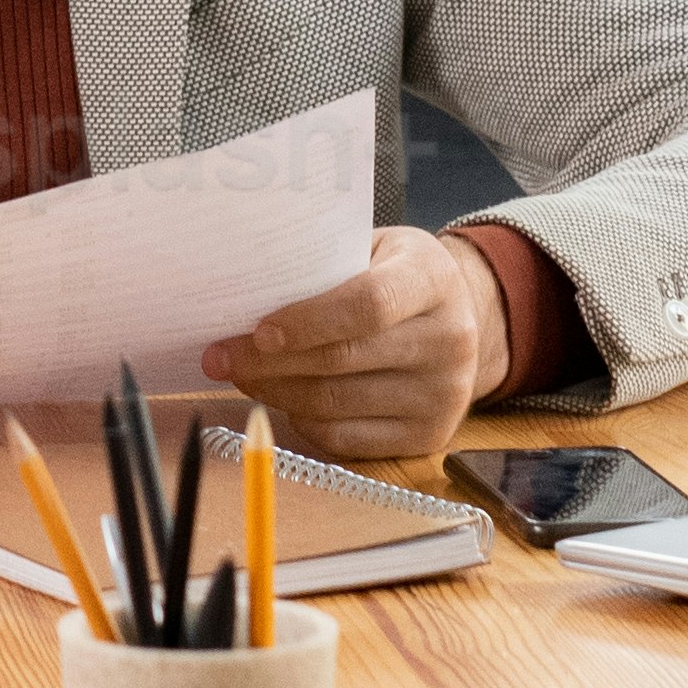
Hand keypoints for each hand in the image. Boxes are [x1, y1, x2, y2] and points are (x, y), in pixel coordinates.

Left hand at [209, 225, 511, 468]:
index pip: (368, 305)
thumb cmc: (398, 275)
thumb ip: (324, 265)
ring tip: (243, 375)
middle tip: (222, 356)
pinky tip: (284, 400)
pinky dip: (304, 422)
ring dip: (276, 393)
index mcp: (433, 280)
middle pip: (344, 360)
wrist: (466, 317)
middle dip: (270, 362)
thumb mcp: (376, 248)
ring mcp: (443, 394)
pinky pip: (347, 439)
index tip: (258, 330)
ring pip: (337, 404)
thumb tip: (243, 294)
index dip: (307, 321)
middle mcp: (449, 340)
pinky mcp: (429, 434)